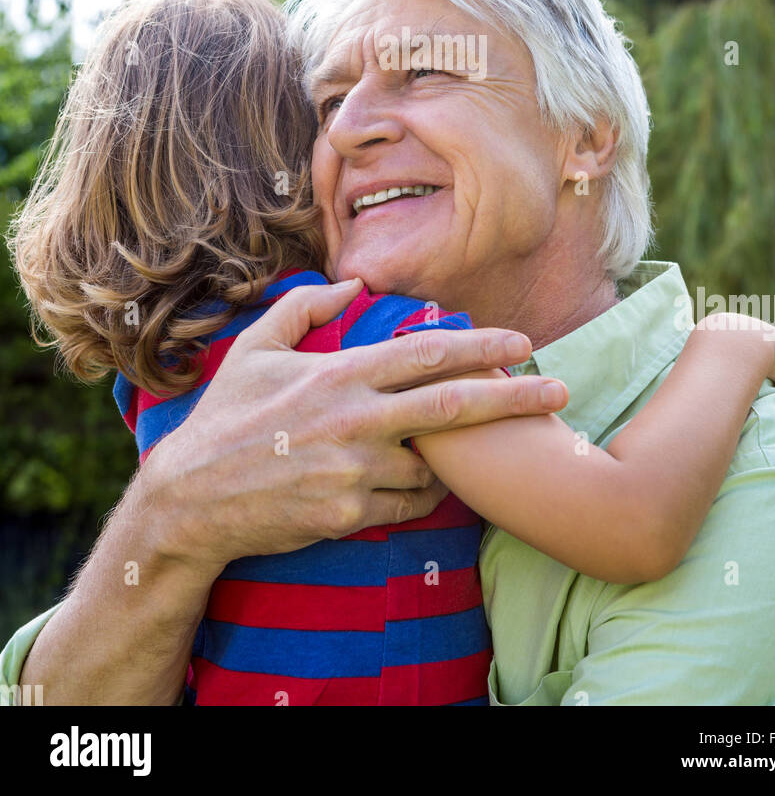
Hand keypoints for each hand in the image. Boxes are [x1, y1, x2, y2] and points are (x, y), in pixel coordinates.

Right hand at [144, 279, 567, 573]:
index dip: (480, 346)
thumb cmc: (224, 419)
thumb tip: (353, 282)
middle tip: (559, 390)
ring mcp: (355, 473)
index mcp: (338, 374)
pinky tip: (421, 484)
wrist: (189, 502)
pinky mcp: (350, 516)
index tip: (522, 343)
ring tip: (462, 456)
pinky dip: (423, 494)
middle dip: (516, 397)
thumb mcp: (255, 349)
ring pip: (436, 466)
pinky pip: (409, 504)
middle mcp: (356, 421)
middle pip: (455, 407)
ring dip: (456, 460)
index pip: (425, 354)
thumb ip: (304, 307)